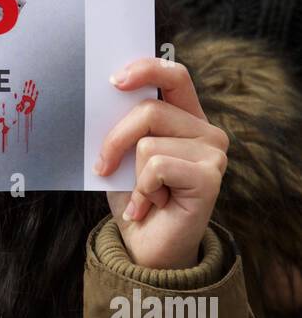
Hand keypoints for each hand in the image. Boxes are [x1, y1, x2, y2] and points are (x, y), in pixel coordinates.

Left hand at [93, 58, 228, 269]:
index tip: (114, 81)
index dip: (146, 69)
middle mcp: (207, 131)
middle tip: (103, 167)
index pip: (175, 75)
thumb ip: (125, 126)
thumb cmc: (135, 199)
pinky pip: (157, 166)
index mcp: (187, 118)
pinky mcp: (210, 177)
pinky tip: (150, 206)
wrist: (147, 249)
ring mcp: (213, 154)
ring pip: (148, 142)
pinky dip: (142, 191)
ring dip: (131, 175)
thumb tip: (106, 96)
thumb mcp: (123, 156)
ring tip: (142, 196)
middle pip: (149, 110)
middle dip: (115, 140)